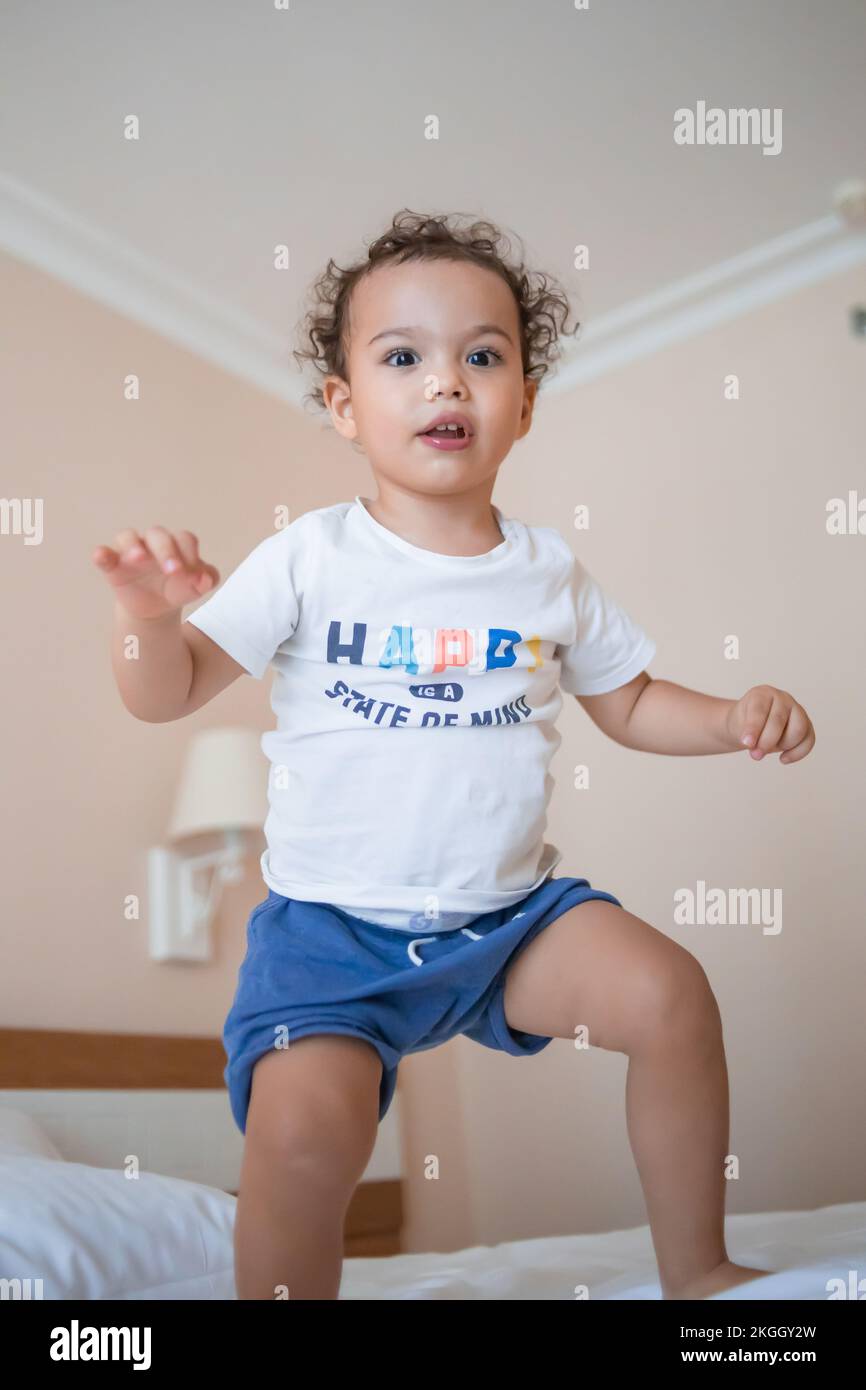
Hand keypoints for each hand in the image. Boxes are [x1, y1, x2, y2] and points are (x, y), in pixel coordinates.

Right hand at [92, 526, 218, 620]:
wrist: (156, 608)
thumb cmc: (178, 589)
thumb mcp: (195, 588)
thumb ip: (206, 580)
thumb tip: (206, 579)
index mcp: (177, 543)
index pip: (185, 540)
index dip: (191, 555)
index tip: (195, 577)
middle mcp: (153, 541)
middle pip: (158, 535)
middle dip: (167, 551)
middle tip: (173, 571)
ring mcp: (130, 550)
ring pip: (128, 536)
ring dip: (133, 545)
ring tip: (139, 558)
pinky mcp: (113, 564)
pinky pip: (105, 554)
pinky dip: (102, 554)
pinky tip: (101, 556)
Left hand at [725, 685, 814, 763]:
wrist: (751, 726)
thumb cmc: (744, 723)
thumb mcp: (738, 726)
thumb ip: (748, 735)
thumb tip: (758, 751)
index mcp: (762, 693)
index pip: (760, 710)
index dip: (753, 728)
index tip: (746, 743)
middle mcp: (782, 698)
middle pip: (779, 720)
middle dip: (766, 741)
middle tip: (755, 755)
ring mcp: (797, 710)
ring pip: (799, 730)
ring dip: (783, 745)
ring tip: (768, 751)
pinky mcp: (806, 725)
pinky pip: (809, 740)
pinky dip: (797, 753)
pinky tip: (783, 759)